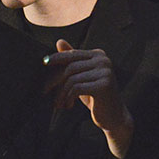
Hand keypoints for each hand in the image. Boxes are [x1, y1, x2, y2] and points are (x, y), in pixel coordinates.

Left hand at [44, 40, 133, 158]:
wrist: (114, 117)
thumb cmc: (96, 97)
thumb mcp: (83, 77)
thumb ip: (73, 60)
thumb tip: (59, 41)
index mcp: (99, 55)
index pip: (72, 54)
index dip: (56, 58)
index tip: (43, 64)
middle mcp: (103, 61)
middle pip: (70, 67)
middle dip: (55, 80)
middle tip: (45, 91)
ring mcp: (105, 72)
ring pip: (72, 79)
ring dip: (61, 93)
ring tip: (58, 103)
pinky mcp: (103, 85)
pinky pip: (76, 88)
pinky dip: (68, 98)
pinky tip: (68, 105)